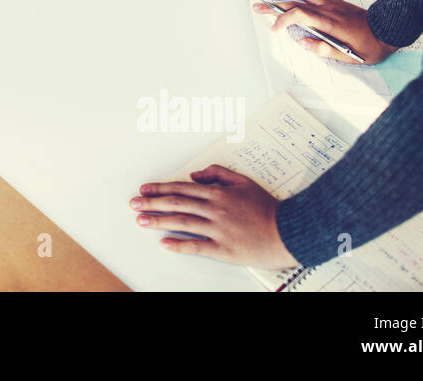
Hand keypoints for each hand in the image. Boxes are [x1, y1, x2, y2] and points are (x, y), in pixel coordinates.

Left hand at [130, 165, 298, 269]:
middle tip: (134, 204)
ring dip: (159, 221)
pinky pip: (197, 246)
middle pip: (177, 204)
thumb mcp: (243, 181)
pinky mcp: (224, 249)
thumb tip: (195, 174)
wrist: (288, 231)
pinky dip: (179, 245)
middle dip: (152, 203)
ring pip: (182, 223)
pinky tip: (164, 244)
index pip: (182, 188)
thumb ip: (218, 173)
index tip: (144, 189)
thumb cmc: (267, 208)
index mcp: (218, 193)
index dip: (161, 188)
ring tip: (141, 221)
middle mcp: (215, 210)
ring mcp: (218, 230)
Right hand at [254, 0, 396, 63]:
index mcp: (330, 23)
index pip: (300, 15)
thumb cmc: (371, 46)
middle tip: (258, 5)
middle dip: (275, 4)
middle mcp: (328, 9)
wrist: (390, 30)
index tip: (274, 28)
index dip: (283, 20)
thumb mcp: (349, 56)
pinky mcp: (337, 1)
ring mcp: (332, 3)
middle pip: (297, 1)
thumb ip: (324, 49)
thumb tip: (303, 43)